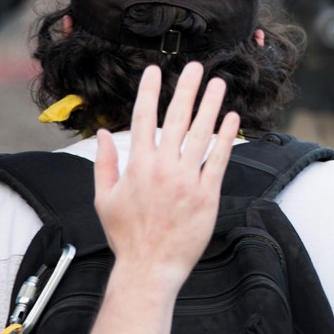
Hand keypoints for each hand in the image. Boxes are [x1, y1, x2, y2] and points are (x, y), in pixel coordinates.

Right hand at [94, 64, 238, 287]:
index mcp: (137, 166)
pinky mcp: (207, 193)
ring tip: (218, 84)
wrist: (150, 266)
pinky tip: (231, 119)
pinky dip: (226, 137)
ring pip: (202, 134)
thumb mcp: (105, 198)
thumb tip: (102, 133)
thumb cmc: (126, 234)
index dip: (149, 92)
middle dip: (186, 90)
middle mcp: (163, 168)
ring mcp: (187, 180)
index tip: (155, 70)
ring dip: (211, 106)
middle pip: (177, 119)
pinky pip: (219, 159)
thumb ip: (105, 163)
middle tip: (197, 67)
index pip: (143, 119)